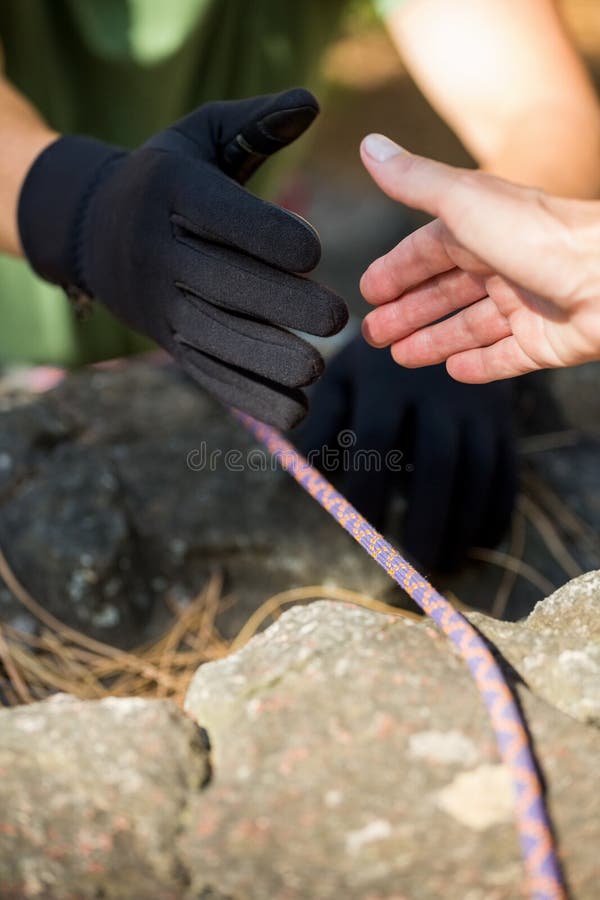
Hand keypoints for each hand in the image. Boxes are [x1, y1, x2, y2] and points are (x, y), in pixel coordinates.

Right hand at [17, 89, 347, 427]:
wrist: (96, 230)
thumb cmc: (169, 178)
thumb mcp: (201, 137)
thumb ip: (256, 122)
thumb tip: (312, 103)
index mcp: (173, 193)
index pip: (222, 216)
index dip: (268, 236)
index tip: (315, 253)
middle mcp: (161, 253)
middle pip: (223, 284)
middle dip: (280, 307)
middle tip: (336, 321)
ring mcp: (161, 305)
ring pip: (215, 338)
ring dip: (266, 362)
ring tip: (316, 372)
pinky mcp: (170, 343)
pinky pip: (209, 375)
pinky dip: (250, 398)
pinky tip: (295, 413)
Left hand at [296, 335, 516, 571]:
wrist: (444, 327)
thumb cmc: (374, 370)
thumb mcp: (340, 382)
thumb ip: (319, 429)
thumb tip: (294, 482)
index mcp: (387, 381)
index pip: (376, 439)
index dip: (368, 488)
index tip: (362, 532)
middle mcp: (438, 393)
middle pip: (437, 462)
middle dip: (426, 520)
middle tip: (409, 568)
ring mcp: (478, 409)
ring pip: (479, 474)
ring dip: (464, 527)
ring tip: (443, 570)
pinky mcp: (504, 425)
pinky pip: (507, 475)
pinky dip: (496, 515)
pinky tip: (477, 547)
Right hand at [359, 134, 599, 381]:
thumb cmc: (541, 236)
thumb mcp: (465, 202)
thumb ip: (416, 181)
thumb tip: (369, 146)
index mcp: (482, 230)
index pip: (427, 252)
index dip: (396, 271)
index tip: (369, 291)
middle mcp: (503, 266)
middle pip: (444, 293)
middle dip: (407, 312)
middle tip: (375, 333)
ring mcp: (526, 305)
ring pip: (469, 327)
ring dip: (433, 340)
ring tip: (401, 355)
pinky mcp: (546, 341)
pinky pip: (505, 357)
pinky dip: (479, 365)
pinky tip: (453, 370)